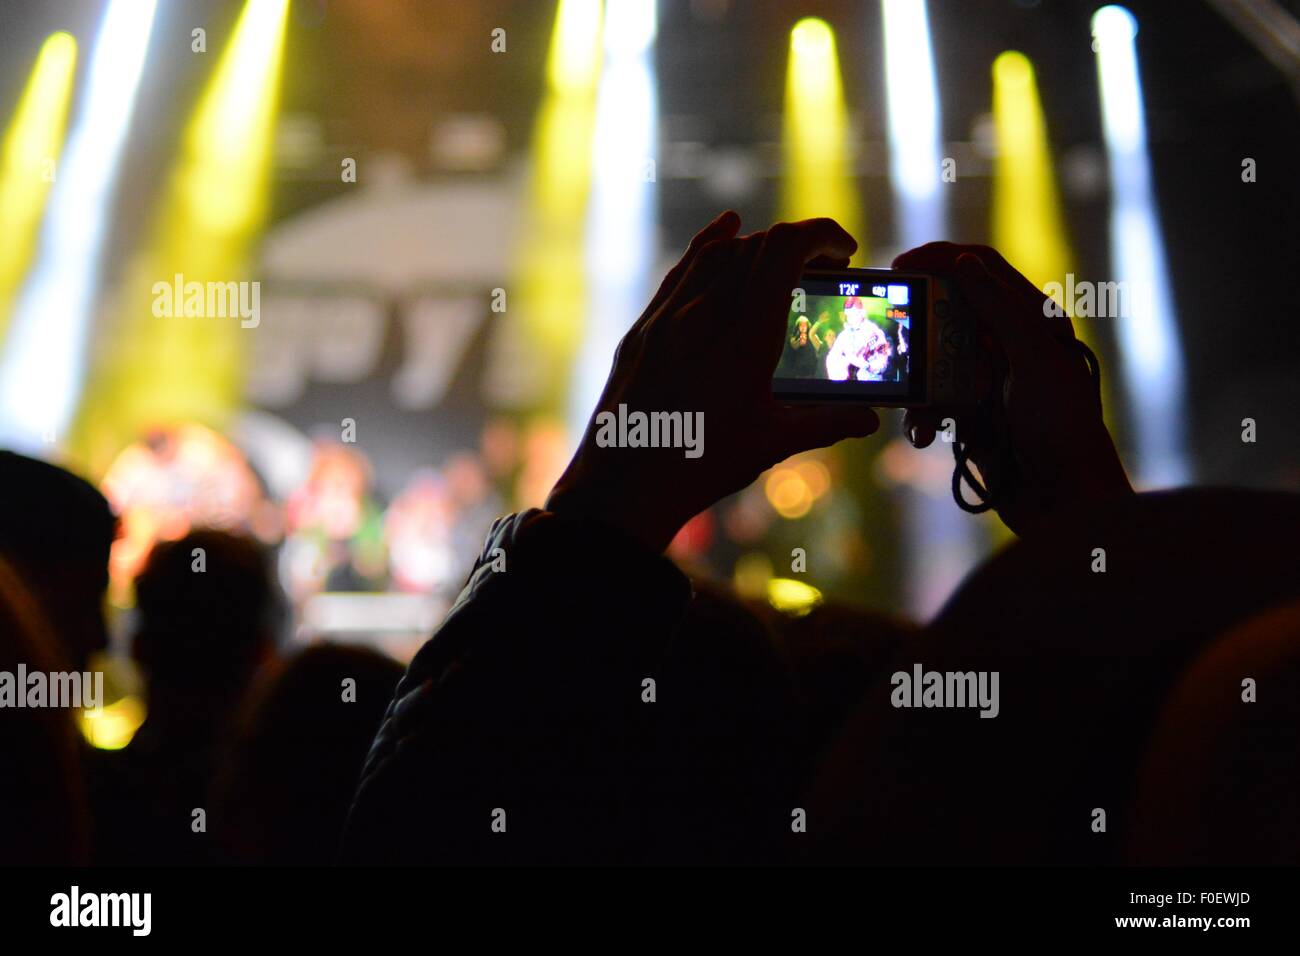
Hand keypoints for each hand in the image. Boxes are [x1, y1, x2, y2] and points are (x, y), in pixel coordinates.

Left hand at [546, 212, 879, 552]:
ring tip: (784, 260)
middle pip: (757, 246)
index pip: (786, 252)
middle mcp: (704, 316)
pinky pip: (681, 270)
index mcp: (745, 339)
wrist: (621, 487)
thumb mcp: (771, 444)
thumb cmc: (700, 468)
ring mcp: (668, 319)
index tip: (844, 250)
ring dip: (758, 245)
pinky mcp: (643, 330)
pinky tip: (726, 231)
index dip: (822, 236)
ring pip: (718, 253)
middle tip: (823, 266)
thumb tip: (869, 419)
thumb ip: (826, 424)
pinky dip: (709, 245)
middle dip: (799, 244)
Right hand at [892, 242, 1132, 535]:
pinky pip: (930, 404)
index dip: (942, 259)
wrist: (1064, 501)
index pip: (981, 269)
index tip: (901, 266)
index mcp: (1031, 321)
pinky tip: (925, 437)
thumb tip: (963, 260)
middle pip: (947, 314)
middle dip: (917, 328)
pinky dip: (921, 419)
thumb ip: (999, 309)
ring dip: (916, 385)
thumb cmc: (1061, 425)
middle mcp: (1007, 345)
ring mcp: (985, 382)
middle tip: (886, 336)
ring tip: (915, 406)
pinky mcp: (968, 417)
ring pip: (931, 363)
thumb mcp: (1033, 358)